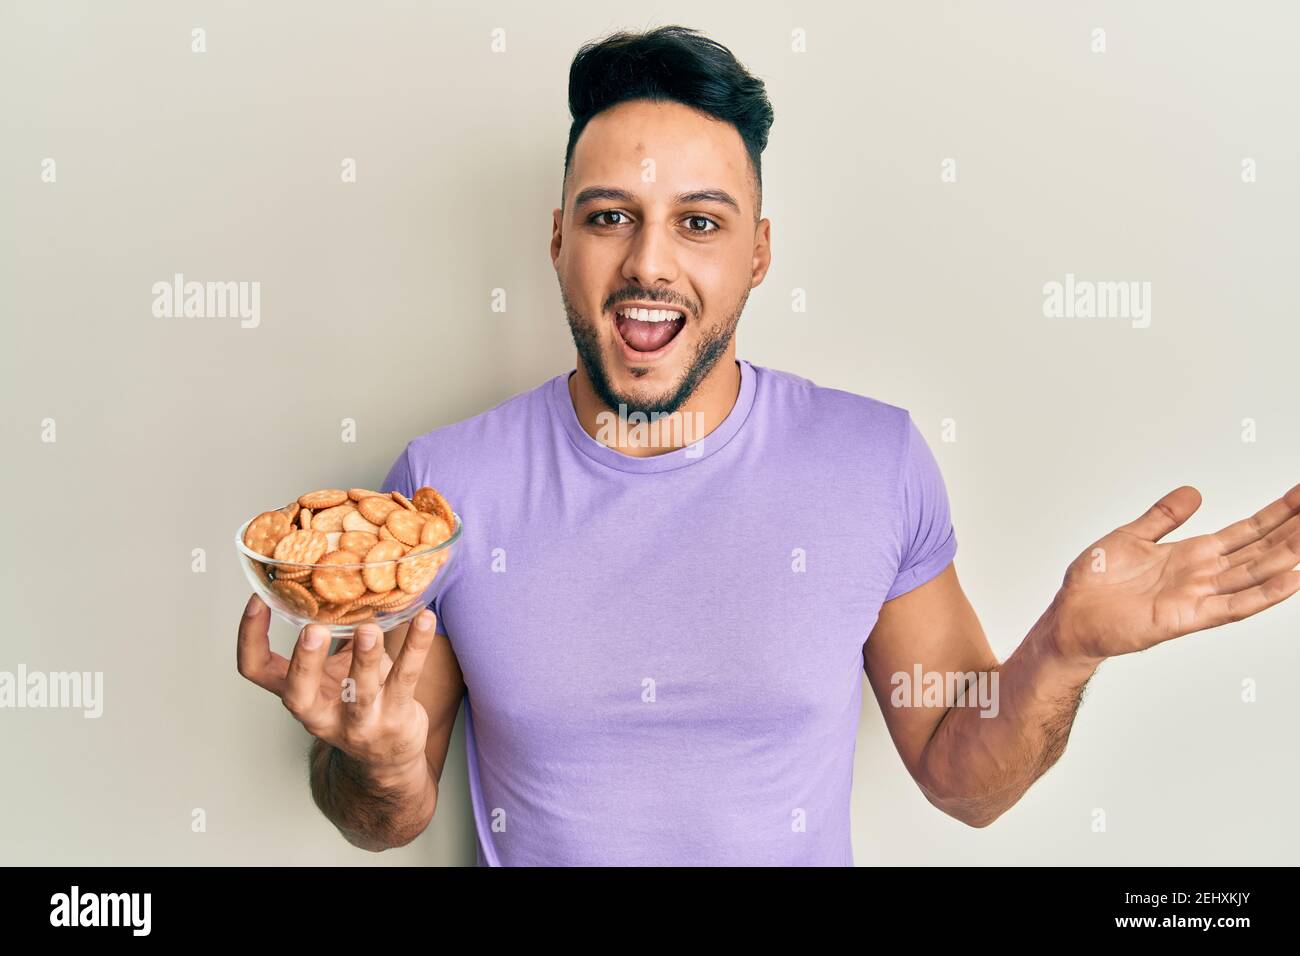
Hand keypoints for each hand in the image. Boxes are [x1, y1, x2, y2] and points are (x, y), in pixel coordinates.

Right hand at [236, 594, 436, 780]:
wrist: (388, 757)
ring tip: (369, 630)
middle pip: (298, 694)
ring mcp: (358, 721)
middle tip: (312, 629)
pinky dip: (416, 647)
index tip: (258, 600)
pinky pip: (405, 679)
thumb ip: (334, 633)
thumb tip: (336, 574)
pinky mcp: (394, 718)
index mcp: (298, 693)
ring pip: (358, 692)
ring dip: (363, 659)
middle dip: (305, 662)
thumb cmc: (358, 701)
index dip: (249, 637)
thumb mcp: (334, 672)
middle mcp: (320, 713)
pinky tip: (425, 619)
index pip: (255, 669)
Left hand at [1054, 483, 1299, 661]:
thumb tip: (1195, 493)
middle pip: (1259, 550)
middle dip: (1290, 530)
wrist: (1070, 616)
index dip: (1273, 515)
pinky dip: (1263, 594)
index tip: (1299, 496)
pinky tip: (1292, 579)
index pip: (1244, 532)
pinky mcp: (1185, 618)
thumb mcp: (1131, 536)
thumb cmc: (1095, 584)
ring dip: (1287, 557)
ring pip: (1254, 574)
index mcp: (1191, 554)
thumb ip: (1163, 516)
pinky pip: (1232, 606)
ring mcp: (1197, 596)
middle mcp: (1201, 575)